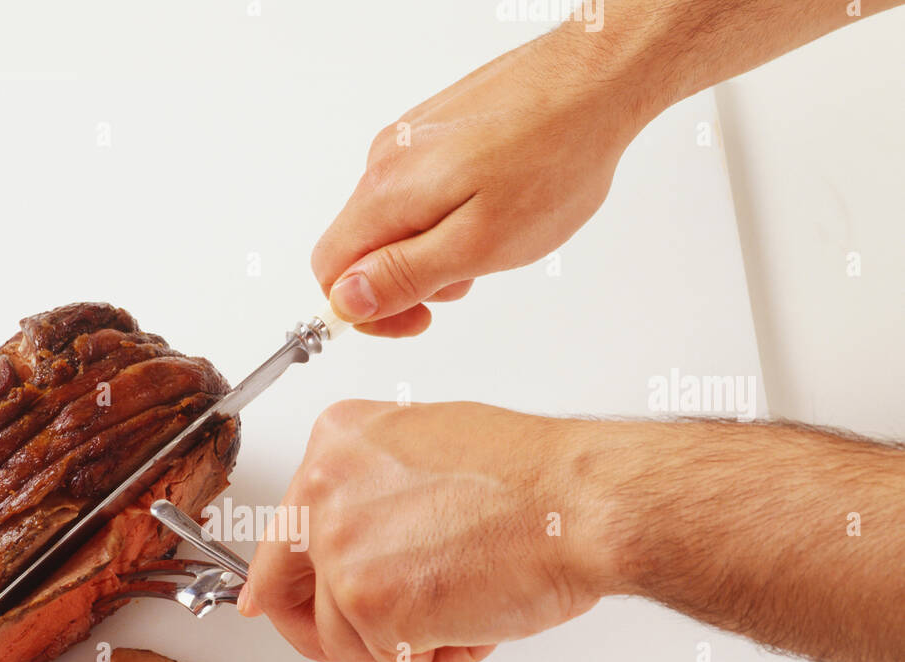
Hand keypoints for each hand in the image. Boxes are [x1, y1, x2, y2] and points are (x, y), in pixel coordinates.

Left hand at [237, 400, 605, 661]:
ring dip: (400, 642)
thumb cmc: (531, 481)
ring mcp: (341, 551)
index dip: (284, 582)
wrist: (580, 503)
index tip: (270, 603)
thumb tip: (332, 546)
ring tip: (461, 605)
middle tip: (357, 638)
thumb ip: (367, 494)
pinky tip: (475, 619)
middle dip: (315, 628)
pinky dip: (438, 657)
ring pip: (339, 638)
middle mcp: (322, 493)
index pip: (280, 533)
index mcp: (333, 446)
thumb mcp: (425, 449)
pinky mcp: (371, 606)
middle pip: (281, 591)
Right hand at [312, 27, 644, 337]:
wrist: (596, 78)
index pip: (330, 270)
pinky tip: (495, 206)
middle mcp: (384, 161)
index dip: (364, 310)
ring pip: (393, 221)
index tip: (417, 318)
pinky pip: (418, 191)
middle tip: (468, 279)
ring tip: (493, 238)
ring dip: (431, 248)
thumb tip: (346, 301)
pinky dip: (446, 215)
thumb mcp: (478, 244)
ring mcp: (407, 140)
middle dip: (405, 279)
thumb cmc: (552, 160)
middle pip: (360, 246)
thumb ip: (405, 275)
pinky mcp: (434, 128)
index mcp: (386, 194)